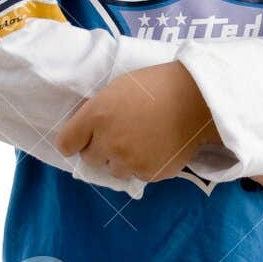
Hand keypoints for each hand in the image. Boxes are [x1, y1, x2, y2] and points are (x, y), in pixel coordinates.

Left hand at [54, 62, 219, 182]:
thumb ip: (97, 112)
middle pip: (89, 159)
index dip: (74, 142)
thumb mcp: (117, 89)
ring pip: (113, 170)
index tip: (81, 140)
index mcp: (96, 115)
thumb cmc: (156, 86)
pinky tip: (156, 147)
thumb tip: (86, 133)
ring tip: (142, 141)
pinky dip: (144, 165)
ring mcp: (128, 160)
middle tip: (120, 135)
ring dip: (122, 160)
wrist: (196, 99)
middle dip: (100, 149)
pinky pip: (137, 175)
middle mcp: (108, 142)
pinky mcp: (148, 173)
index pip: (66, 143)